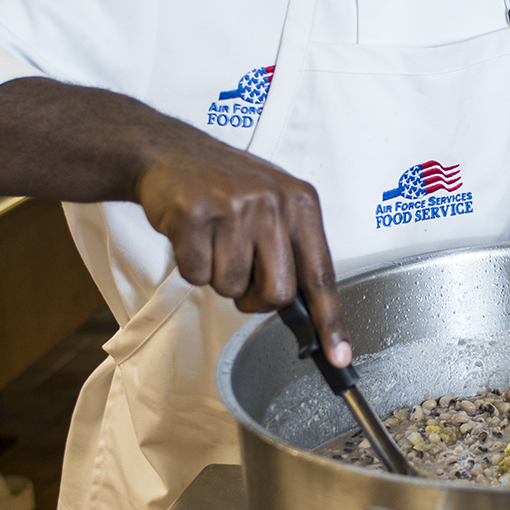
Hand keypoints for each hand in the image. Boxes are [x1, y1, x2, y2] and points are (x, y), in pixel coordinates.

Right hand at [138, 140, 349, 361]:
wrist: (170, 153)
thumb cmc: (225, 186)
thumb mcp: (274, 204)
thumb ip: (293, 249)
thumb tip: (309, 309)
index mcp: (300, 203)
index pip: (322, 274)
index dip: (330, 320)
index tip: (339, 356)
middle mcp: (273, 203)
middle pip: (277, 293)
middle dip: (254, 297)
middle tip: (240, 268)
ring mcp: (233, 208)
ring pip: (232, 288)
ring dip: (218, 276)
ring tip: (213, 240)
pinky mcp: (194, 214)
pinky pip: (197, 275)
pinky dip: (191, 265)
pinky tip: (192, 234)